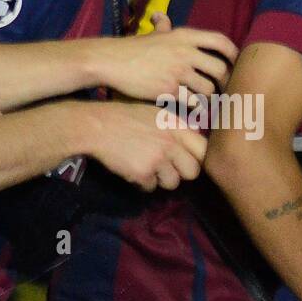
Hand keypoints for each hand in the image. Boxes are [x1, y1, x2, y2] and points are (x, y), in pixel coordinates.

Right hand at [84, 14, 236, 102]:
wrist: (110, 61)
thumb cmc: (131, 49)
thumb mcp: (152, 35)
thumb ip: (163, 27)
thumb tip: (161, 16)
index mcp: (184, 36)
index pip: (221, 41)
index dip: (233, 54)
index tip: (235, 65)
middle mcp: (185, 52)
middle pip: (220, 70)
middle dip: (225, 83)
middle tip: (223, 92)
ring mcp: (177, 71)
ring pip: (207, 89)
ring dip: (207, 98)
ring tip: (204, 102)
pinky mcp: (168, 89)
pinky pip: (191, 102)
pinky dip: (193, 107)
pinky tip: (188, 108)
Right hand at [89, 100, 206, 191]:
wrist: (97, 125)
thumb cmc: (126, 116)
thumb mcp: (155, 113)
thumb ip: (176, 127)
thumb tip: (196, 141)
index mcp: (176, 126)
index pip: (203, 149)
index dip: (196, 157)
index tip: (186, 159)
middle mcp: (171, 142)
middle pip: (192, 171)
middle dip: (181, 173)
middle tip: (167, 168)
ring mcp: (158, 158)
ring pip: (173, 182)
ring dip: (161, 179)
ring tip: (147, 167)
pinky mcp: (143, 172)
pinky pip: (151, 187)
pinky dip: (142, 182)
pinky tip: (132, 169)